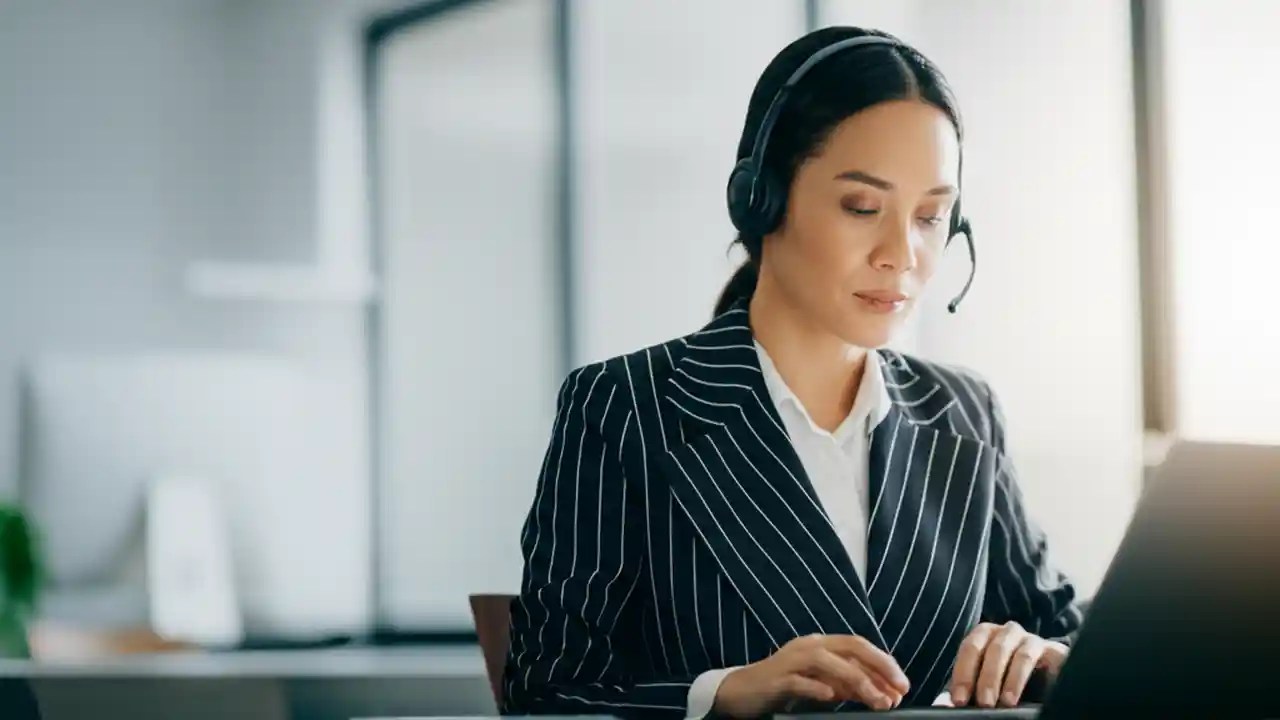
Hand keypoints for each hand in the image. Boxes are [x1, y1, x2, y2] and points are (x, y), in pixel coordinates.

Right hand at [713, 634, 910, 717]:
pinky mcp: (777, 679)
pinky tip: (832, 697)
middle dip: (879, 666)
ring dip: (857, 681)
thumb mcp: (822, 684)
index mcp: (821, 644)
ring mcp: (792, 660)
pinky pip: (799, 680)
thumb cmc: (784, 686)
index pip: (859, 646)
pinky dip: (817, 687)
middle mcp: (809, 646)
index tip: (903, 685)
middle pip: (850, 646)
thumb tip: (881, 692)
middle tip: (898, 689)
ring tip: (876, 701)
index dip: (884, 663)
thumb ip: (848, 685)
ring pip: (829, 662)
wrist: (742, 692)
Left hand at [949, 621, 1067, 707]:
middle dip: (986, 678)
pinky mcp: (1055, 651)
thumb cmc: (1006, 681)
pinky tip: (1032, 695)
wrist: (1047, 681)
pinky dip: (1036, 678)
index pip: (970, 648)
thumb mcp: (985, 687)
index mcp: (985, 635)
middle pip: (994, 649)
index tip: (959, 700)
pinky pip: (1045, 660)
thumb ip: (967, 692)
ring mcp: (1032, 639)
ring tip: (1006, 703)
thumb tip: (945, 703)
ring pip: (1020, 654)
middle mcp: (1007, 632)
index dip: (963, 673)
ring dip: (1011, 680)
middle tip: (983, 703)